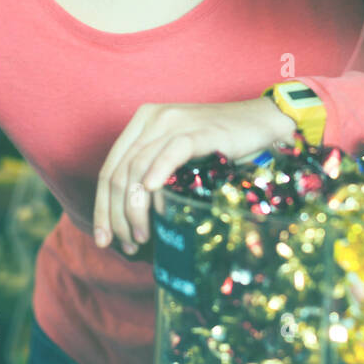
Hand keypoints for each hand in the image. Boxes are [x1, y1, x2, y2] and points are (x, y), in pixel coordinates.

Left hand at [93, 98, 296, 253]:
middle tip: (126, 245)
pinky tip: (152, 195)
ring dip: (136, 209)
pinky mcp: (199, 130)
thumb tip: (132, 219)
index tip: (103, 239)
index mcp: (142, 122)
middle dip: (116, 215)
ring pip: (139, 168)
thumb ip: (153, 172)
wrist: (261, 122)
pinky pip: (172, 152)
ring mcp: (175, 122)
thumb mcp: (178, 155)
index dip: (102, 207)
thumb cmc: (221, 145)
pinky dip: (158, 174)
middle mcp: (152, 119)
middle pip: (118, 173)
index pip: (109, 169)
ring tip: (142, 236)